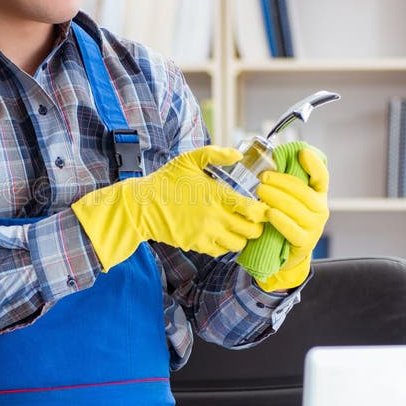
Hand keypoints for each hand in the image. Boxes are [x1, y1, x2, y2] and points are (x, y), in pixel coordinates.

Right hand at [72, 145, 266, 271]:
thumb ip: (216, 154)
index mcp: (217, 195)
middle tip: (253, 218)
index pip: (254, 210)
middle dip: (256, 225)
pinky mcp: (196, 245)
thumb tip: (238, 155)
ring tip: (239, 228)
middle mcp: (215, 218)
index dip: (263, 211)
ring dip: (242, 237)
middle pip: (251, 230)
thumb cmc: (166, 181)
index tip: (262, 207)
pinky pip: (221, 251)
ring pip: (238, 244)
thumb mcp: (189, 159)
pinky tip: (222, 234)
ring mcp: (206, 234)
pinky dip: (225, 245)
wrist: (142, 205)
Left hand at [254, 146, 328, 291]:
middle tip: (262, 177)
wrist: (286, 253)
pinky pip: (292, 229)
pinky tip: (269, 213)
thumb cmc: (286, 219)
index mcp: (318, 195)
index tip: (302, 152)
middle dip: (281, 182)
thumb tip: (269, 160)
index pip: (321, 177)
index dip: (314, 164)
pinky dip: (280, 220)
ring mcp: (314, 227)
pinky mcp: (304, 242)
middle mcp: (320, 210)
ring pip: (296, 208)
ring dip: (276, 197)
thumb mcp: (289, 200)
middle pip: (303, 191)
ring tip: (259, 191)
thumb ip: (285, 184)